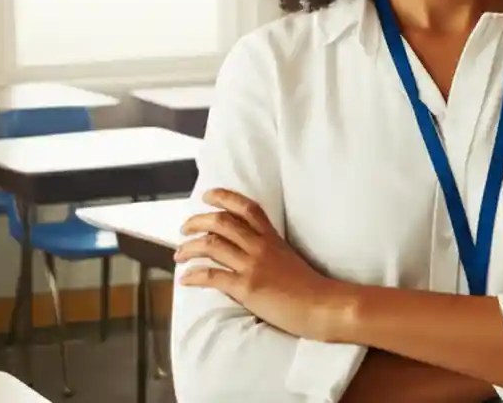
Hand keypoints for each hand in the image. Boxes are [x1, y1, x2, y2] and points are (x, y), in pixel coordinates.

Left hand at [176, 188, 343, 340]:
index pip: (246, 208)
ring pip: (212, 245)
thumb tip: (243, 256)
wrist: (323, 306)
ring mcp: (253, 265)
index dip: (224, 197)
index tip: (208, 195)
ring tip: (178, 253)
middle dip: (197, 221)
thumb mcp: (288, 260)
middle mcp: (260, 246)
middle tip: (184, 228)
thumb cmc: (309, 288)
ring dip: (189, 248)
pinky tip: (185, 279)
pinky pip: (212, 275)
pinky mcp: (247, 287)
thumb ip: (267, 253)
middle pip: (222, 222)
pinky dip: (194, 275)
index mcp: (272, 238)